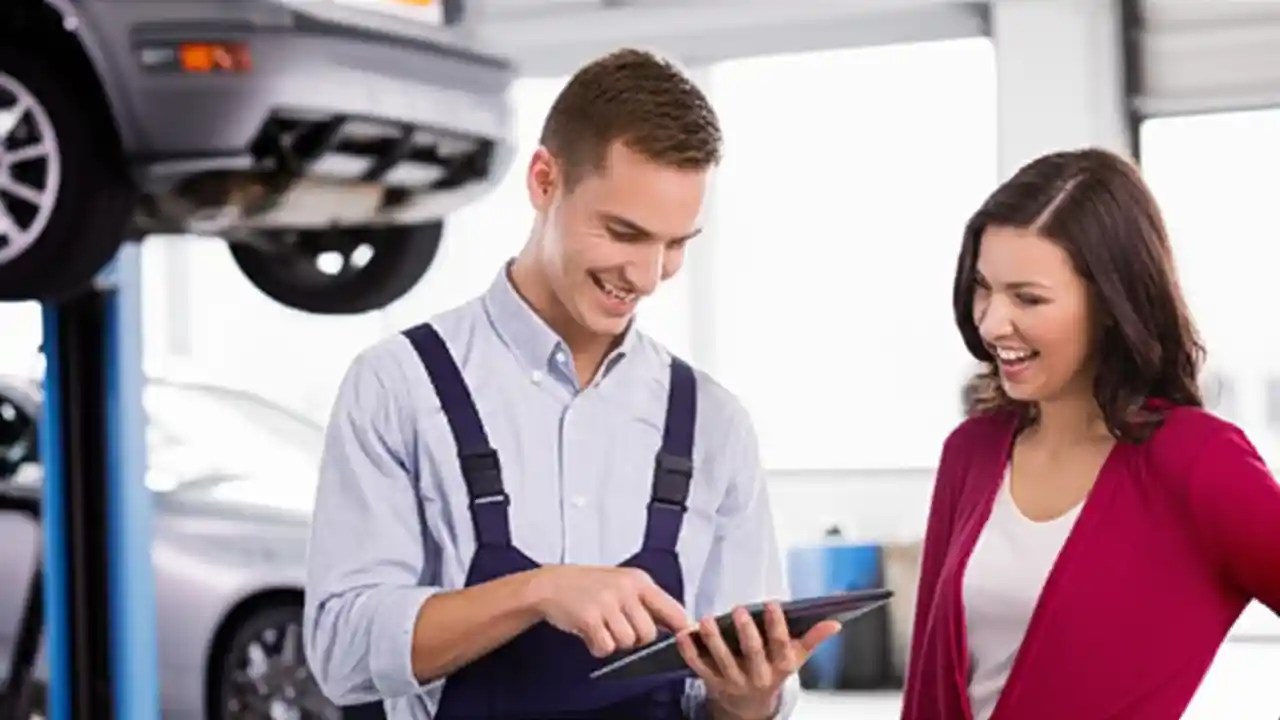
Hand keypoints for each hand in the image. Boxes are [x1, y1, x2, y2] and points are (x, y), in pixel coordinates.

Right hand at [530, 566, 691, 657]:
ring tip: (600, 627)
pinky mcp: (590, 618)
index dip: (681, 628)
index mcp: (639, 581)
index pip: (672, 609)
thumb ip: (647, 602)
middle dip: (634, 638)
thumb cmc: (587, 586)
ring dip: (613, 642)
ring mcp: (608, 603)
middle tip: (615, 626)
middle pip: (648, 634)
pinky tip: (590, 633)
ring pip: (627, 642)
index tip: (687, 638)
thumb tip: (679, 624)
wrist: (550, 585)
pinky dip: (598, 647)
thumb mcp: (622, 583)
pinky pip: (606, 647)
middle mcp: (626, 589)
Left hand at [676, 601, 840, 719]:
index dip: (777, 625)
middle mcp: (757, 676)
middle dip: (746, 632)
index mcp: (779, 667)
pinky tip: (683, 635)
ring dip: (714, 640)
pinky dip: (690, 651)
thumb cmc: (773, 669)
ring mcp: (732, 680)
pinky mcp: (711, 681)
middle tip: (738, 610)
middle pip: (752, 653)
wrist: (749, 706)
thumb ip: (812, 638)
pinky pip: (699, 666)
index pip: (780, 645)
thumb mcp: (795, 657)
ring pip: (722, 660)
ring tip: (707, 620)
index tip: (773, 603)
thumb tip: (834, 623)